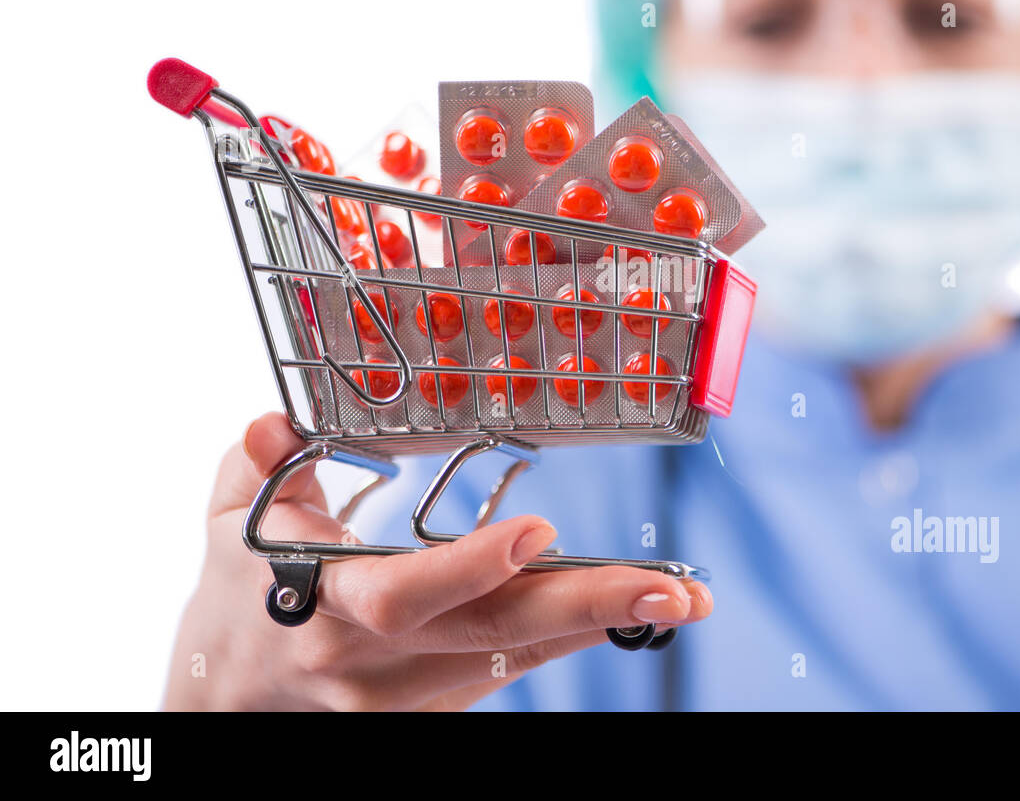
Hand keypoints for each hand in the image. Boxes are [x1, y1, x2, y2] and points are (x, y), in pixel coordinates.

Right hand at [163, 412, 711, 709]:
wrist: (226, 710)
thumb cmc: (232, 603)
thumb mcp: (226, 524)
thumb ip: (258, 466)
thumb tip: (274, 420)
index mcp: (325, 603)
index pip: (403, 594)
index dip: (470, 569)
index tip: (541, 532)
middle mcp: (380, 659)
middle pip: (492, 637)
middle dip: (588, 610)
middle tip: (672, 589)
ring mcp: (415, 692)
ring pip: (519, 657)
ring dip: (604, 624)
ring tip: (682, 597)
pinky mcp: (440, 704)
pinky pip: (515, 667)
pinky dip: (574, 635)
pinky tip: (635, 609)